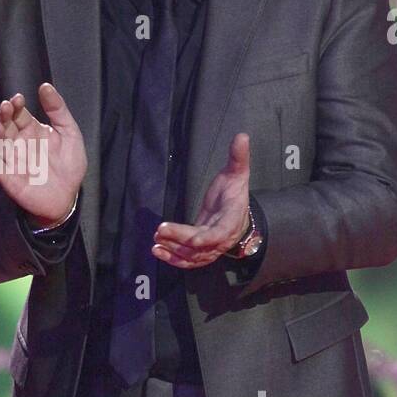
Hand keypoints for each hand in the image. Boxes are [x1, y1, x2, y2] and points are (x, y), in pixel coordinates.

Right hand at [0, 83, 85, 225]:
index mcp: (32, 130)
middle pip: (5, 125)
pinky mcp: (8, 178)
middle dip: (3, 115)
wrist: (68, 197)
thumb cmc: (69, 165)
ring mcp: (12, 160)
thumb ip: (58, 110)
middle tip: (5, 107)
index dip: (16, 105)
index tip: (18, 98)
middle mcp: (18, 143)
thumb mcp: (70, 133)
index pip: (18, 114)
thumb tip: (45, 85)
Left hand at [151, 131, 250, 268]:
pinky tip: (157, 251)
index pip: (220, 233)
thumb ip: (238, 157)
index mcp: (232, 218)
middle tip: (160, 231)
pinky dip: (173, 259)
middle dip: (180, 240)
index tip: (192, 238)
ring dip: (174, 253)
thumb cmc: (234, 191)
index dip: (206, 238)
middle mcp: (223, 237)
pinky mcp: (202, 251)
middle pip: (201, 246)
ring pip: (193, 256)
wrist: (237, 211)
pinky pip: (189, 260)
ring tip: (155, 245)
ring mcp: (212, 247)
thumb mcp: (237, 173)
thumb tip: (241, 136)